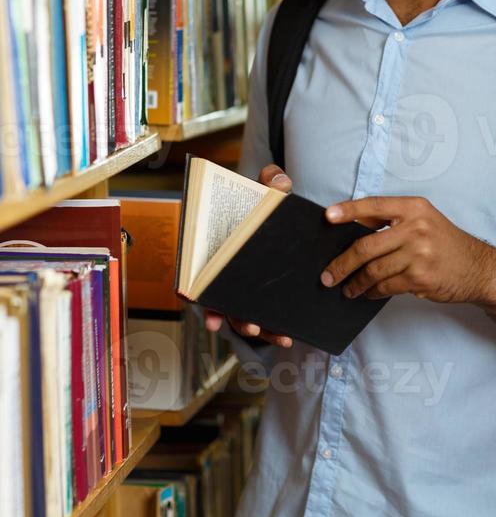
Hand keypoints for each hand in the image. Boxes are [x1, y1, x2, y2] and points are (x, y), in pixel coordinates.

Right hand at [204, 163, 293, 346]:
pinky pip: (261, 318)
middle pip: (218, 300)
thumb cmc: (260, 206)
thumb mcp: (264, 191)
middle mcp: (222, 274)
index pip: (194, 272)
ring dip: (250, 327)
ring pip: (238, 314)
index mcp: (214, 249)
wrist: (277, 217)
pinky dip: (270, 330)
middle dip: (232, 315)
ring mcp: (238, 288)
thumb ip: (271, 180)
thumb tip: (279, 182)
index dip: (190, 288)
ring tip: (267, 332)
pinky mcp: (258, 298)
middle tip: (250, 324)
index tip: (192, 298)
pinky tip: (284, 336)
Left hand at [320, 195, 495, 304]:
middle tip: (328, 274)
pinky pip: (386, 285)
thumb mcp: (425, 221)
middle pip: (366, 245)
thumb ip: (393, 222)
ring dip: (356, 282)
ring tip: (346, 288)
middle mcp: (417, 227)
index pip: (374, 205)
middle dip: (342, 262)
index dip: (348, 211)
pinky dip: (373, 291)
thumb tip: (351, 231)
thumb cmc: (446, 245)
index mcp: (414, 207)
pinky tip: (368, 293)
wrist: (479, 268)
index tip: (327, 217)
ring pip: (374, 269)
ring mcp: (419, 253)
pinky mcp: (421, 277)